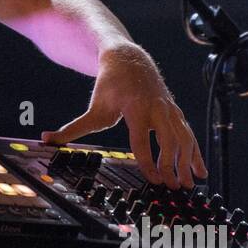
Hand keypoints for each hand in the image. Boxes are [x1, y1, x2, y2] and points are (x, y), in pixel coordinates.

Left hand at [40, 43, 206, 187]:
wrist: (129, 60)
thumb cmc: (110, 86)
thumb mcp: (93, 108)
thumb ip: (72, 129)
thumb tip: (47, 139)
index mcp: (135, 108)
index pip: (142, 139)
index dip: (148, 161)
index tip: (153, 179)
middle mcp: (156, 108)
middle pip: (169, 140)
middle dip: (172, 165)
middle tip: (172, 187)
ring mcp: (169, 109)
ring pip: (183, 137)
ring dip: (188, 162)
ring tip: (189, 184)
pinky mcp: (176, 112)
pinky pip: (189, 134)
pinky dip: (195, 152)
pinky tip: (200, 171)